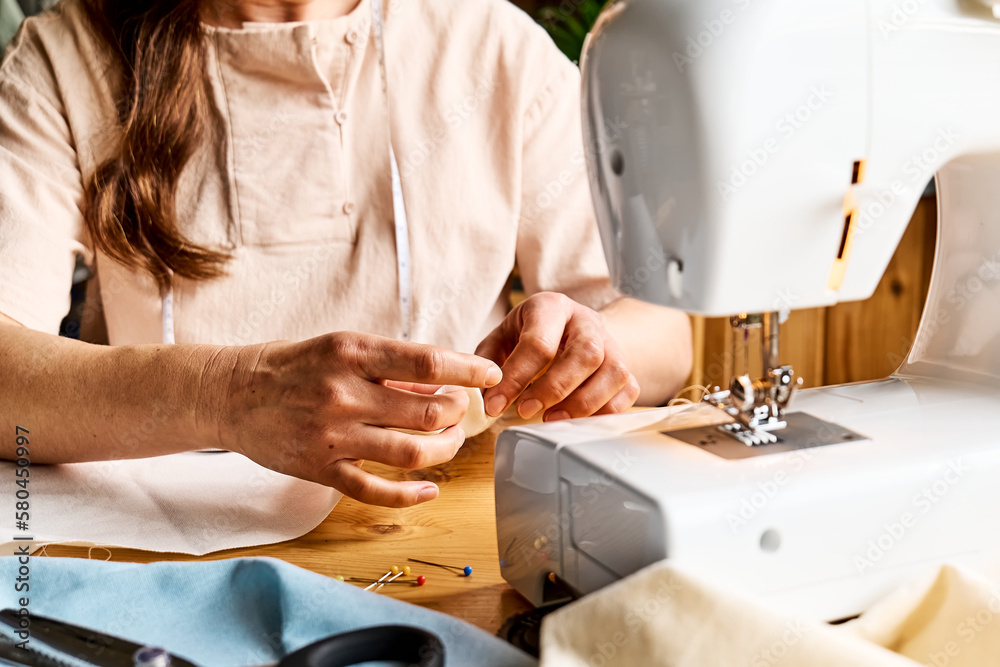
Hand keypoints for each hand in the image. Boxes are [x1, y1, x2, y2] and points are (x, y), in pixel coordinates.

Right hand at [219, 332, 501, 506]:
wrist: (231, 394)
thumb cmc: (293, 365)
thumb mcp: (341, 347)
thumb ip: (390, 367)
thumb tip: (442, 383)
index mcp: (352, 352)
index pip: (427, 362)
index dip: (468, 369)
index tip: (490, 373)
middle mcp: (344, 393)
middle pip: (428, 412)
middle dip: (459, 413)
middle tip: (462, 411)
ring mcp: (333, 435)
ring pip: (411, 453)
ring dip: (444, 450)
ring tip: (450, 440)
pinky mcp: (320, 469)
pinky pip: (375, 490)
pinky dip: (410, 495)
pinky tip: (430, 490)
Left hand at [476, 292, 639, 421]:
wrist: (564, 327)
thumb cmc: (527, 335)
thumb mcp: (500, 339)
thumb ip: (489, 364)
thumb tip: (487, 399)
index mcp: (551, 306)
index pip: (539, 342)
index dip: (516, 377)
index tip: (496, 405)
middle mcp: (586, 320)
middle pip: (586, 353)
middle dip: (554, 389)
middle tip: (526, 410)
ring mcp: (611, 342)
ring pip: (614, 372)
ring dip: (583, 403)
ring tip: (552, 418)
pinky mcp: (626, 365)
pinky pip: (629, 389)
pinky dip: (606, 410)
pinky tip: (578, 420)